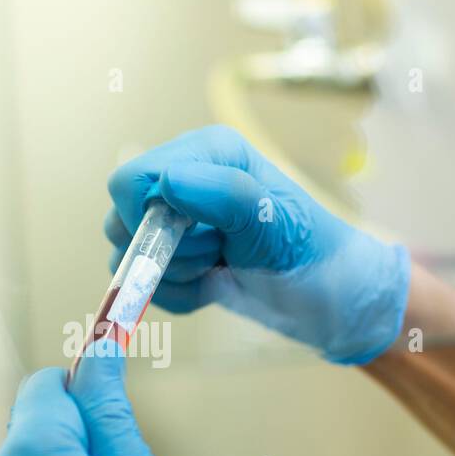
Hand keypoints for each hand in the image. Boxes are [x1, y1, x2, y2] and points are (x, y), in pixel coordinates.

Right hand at [105, 124, 410, 363]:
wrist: (333, 302)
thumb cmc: (313, 256)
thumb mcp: (275, 224)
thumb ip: (224, 194)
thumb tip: (167, 181)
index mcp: (207, 153)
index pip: (130, 180)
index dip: (149, 217)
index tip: (199, 236)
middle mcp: (187, 178)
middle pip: (121, 218)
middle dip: (166, 250)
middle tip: (220, 254)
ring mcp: (179, 219)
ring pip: (128, 253)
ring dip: (174, 275)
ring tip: (222, 268)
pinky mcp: (178, 256)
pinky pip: (146, 281)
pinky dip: (179, 294)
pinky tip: (217, 285)